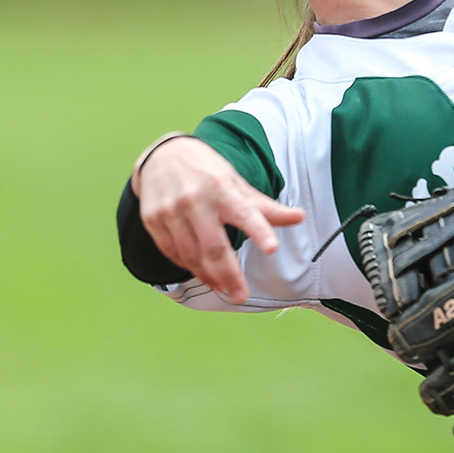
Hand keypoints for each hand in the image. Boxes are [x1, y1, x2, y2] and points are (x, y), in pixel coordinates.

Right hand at [134, 137, 304, 303]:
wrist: (163, 157)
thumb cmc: (208, 172)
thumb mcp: (237, 184)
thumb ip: (265, 207)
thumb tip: (299, 217)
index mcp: (221, 188)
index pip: (246, 212)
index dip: (259, 231)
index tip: (272, 248)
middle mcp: (195, 200)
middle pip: (214, 246)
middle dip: (230, 275)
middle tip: (241, 295)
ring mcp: (171, 211)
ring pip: (191, 255)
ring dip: (209, 276)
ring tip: (224, 288)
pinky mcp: (153, 221)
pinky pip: (172, 253)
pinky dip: (188, 267)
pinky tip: (201, 274)